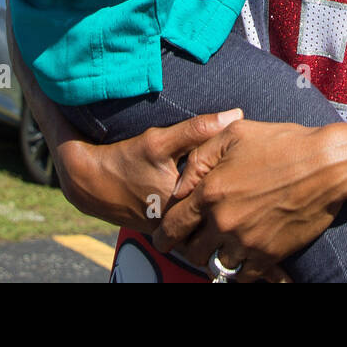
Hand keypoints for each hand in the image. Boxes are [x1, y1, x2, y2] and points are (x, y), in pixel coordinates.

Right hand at [51, 108, 241, 233]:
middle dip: (237, 188)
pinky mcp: (172, 232)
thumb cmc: (125, 159)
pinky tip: (217, 191)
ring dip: (224, 200)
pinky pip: (199, 223)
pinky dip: (210, 208)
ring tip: (238, 181)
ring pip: (212, 217)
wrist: (91, 184)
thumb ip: (197, 129)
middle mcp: (181, 223)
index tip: (256, 155)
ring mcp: (176, 231)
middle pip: (221, 205)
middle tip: (254, 168)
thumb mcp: (158, 141)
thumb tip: (236, 114)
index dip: (244, 171)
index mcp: (182, 203)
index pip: (226, 188)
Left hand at [152, 120, 346, 280]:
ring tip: (222, 249)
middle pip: (192, 251)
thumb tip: (180, 186)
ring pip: (216, 265)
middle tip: (198, 241)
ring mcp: (246, 241)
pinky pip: (244, 276)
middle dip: (191, 247)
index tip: (164, 240)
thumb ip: (199, 158)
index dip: (164, 235)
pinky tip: (243, 260)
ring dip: (216, 258)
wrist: (326, 165)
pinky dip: (240, 271)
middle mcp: (223, 221)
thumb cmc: (281, 143)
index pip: (173, 224)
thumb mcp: (234, 135)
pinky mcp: (269, 254)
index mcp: (210, 191)